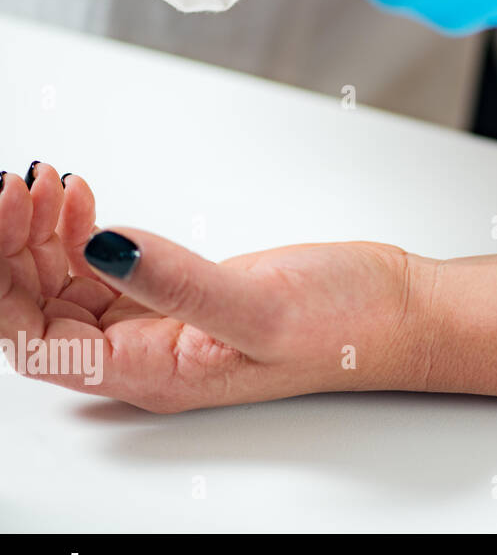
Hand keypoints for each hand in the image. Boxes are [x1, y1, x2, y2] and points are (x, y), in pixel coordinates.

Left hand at [0, 163, 437, 411]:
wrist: (399, 309)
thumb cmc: (348, 327)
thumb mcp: (261, 307)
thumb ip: (178, 282)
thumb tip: (100, 248)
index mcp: (149, 372)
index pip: (31, 338)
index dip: (0, 278)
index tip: (6, 207)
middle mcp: (142, 354)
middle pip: (33, 307)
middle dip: (12, 244)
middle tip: (20, 183)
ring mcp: (157, 322)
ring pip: (59, 282)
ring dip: (40, 232)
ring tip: (49, 181)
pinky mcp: (177, 292)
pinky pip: (98, 265)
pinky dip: (76, 228)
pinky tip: (82, 199)